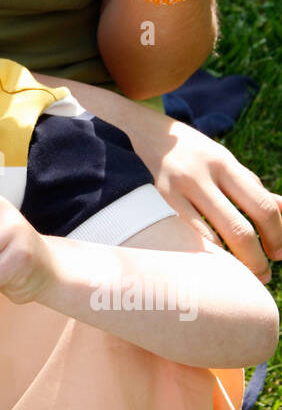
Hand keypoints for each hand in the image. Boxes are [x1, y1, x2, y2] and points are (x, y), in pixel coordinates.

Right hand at [128, 112, 281, 280]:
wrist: (141, 132)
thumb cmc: (192, 154)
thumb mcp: (223, 161)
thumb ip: (252, 186)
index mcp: (224, 163)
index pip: (262, 205)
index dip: (277, 235)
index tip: (279, 253)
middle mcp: (200, 175)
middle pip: (240, 228)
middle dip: (257, 259)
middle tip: (264, 275)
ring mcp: (175, 190)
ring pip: (213, 240)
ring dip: (233, 265)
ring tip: (241, 277)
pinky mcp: (155, 203)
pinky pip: (186, 238)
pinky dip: (205, 257)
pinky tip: (212, 267)